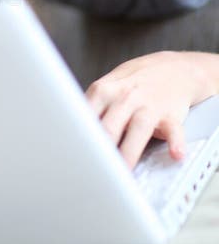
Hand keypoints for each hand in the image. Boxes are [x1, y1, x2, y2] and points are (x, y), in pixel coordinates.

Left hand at [84, 51, 218, 169]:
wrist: (173, 69)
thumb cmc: (134, 82)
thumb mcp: (108, 87)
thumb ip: (91, 108)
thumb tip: (68, 135)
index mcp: (103, 91)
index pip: (86, 116)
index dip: (78, 139)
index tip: (73, 157)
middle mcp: (125, 97)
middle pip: (108, 127)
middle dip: (100, 150)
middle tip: (92, 172)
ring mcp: (149, 105)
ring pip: (138, 129)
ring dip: (129, 153)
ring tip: (122, 175)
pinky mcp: (171, 115)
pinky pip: (173, 130)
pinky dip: (175, 142)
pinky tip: (175, 154)